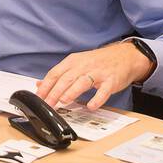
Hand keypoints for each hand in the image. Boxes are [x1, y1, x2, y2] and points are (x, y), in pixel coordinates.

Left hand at [37, 41, 153, 110]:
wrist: (125, 56)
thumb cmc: (98, 62)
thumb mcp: (76, 64)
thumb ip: (59, 74)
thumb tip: (40, 84)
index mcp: (73, 61)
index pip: (55, 73)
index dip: (45, 85)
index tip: (38, 97)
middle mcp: (84, 65)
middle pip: (66, 78)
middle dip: (55, 91)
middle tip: (48, 103)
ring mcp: (98, 72)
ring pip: (82, 82)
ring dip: (72, 92)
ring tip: (63, 101)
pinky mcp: (111, 80)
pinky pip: (103, 90)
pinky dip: (97, 99)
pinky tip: (91, 106)